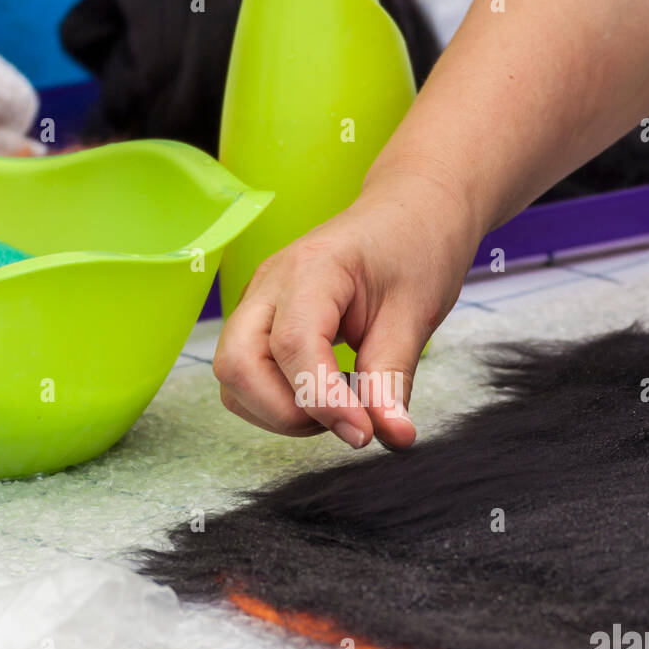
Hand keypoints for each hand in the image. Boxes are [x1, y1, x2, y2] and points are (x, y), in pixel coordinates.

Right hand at [212, 171, 478, 448]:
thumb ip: (393, 380)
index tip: (363, 432)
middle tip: (346, 420)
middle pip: (236, 364)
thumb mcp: (415, 316)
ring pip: (233, 376)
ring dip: (277, 410)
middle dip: (285, 412)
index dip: (323, 401)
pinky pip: (246, 372)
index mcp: (312, 268)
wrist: (410, 212)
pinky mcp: (262, 319)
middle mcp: (271, 283)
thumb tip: (391, 436)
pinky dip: (276, 399)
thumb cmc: (414, 248)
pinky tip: (323, 394)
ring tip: (339, 406)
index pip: (293, 345)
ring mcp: (260, 300)